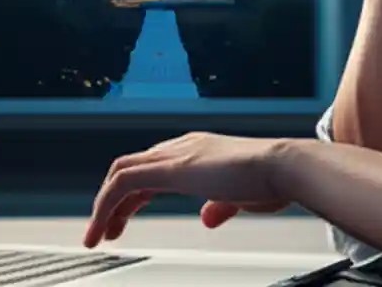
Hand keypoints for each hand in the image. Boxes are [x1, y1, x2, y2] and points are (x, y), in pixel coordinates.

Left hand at [83, 132, 290, 247]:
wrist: (285, 167)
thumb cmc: (273, 180)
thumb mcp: (240, 197)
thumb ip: (221, 206)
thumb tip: (208, 217)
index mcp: (198, 150)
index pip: (153, 168)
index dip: (134, 195)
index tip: (125, 218)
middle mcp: (183, 146)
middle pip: (132, 168)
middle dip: (114, 201)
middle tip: (106, 230)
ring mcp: (176, 155)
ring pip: (121, 173)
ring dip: (104, 206)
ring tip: (97, 234)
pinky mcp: (172, 168)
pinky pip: (124, 183)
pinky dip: (107, 206)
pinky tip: (104, 229)